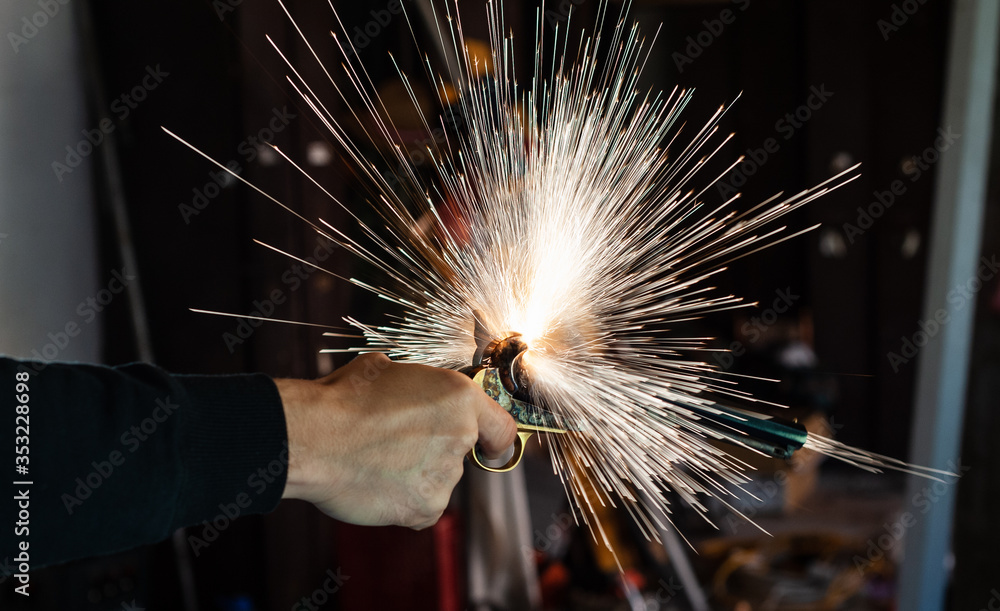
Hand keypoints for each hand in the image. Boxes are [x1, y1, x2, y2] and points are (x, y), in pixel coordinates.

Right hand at [276, 353, 516, 528]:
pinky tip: (377, 481)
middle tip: (399, 444)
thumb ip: (418, 385)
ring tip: (378, 460)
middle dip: (436, 452)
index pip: (502, 428)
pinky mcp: (425, 509)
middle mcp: (461, 436)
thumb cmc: (344, 399)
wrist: (314, 438)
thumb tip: (415, 389)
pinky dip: (403, 499)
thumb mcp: (388, 370)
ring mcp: (445, 476)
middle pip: (461, 454)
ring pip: (439, 480)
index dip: (493, 438)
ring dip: (417, 475)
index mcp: (459, 398)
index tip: (487, 447)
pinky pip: (422, 507)